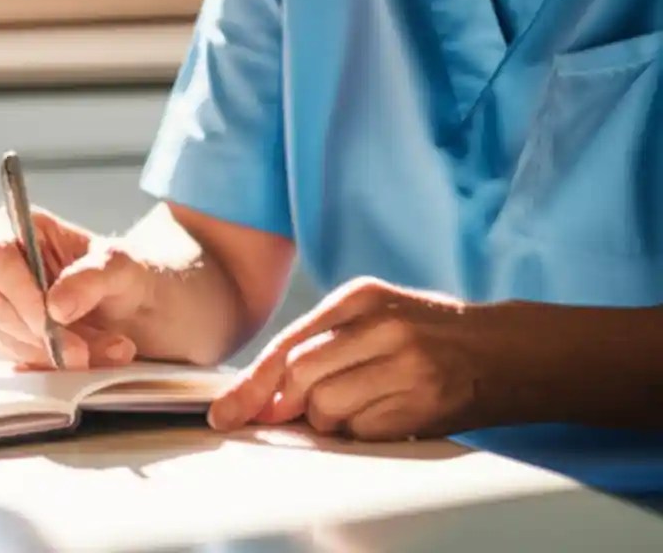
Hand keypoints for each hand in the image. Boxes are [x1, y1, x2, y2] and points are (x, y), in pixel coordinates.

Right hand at [0, 207, 150, 369]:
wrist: (146, 312)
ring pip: (1, 335)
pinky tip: (86, 357)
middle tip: (84, 350)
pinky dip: (50, 364)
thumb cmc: (133, 277)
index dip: (19, 292)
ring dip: (51, 353)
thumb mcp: (126, 269)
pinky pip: (13, 357)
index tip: (53, 320)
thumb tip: (54, 305)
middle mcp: (1, 262)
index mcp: (24, 227)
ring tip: (103, 349)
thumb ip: (92, 278)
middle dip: (39, 332)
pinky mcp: (6, 335)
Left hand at [207, 277, 500, 439]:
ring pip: (326, 408)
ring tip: (356, 403)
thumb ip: (318, 343)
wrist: (505, 350)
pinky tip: (380, 413)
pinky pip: (360, 431)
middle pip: (299, 378)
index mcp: (361, 296)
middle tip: (295, 412)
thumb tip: (260, 395)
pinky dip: (358, 432)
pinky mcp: (422, 403)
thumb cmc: (426, 333)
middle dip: (288, 405)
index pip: (288, 344)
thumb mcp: (373, 315)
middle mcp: (381, 327)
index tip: (225, 411)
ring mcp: (405, 366)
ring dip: (327, 419)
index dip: (251, 384)